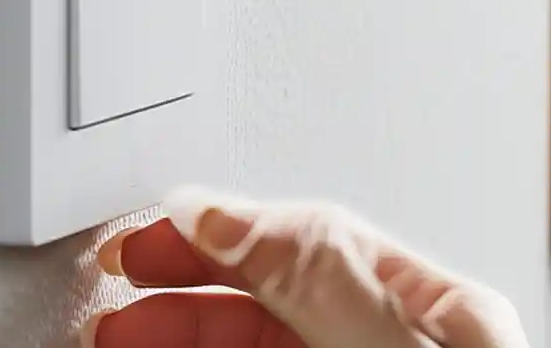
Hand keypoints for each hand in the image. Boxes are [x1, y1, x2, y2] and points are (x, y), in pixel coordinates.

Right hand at [80, 187, 527, 347]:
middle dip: (186, 296)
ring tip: (116, 342)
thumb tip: (228, 216)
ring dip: (180, 344)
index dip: (230, 232)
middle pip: (271, 307)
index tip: (152, 241)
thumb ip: (319, 280)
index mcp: (433, 319)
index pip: (318, 248)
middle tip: (118, 298)